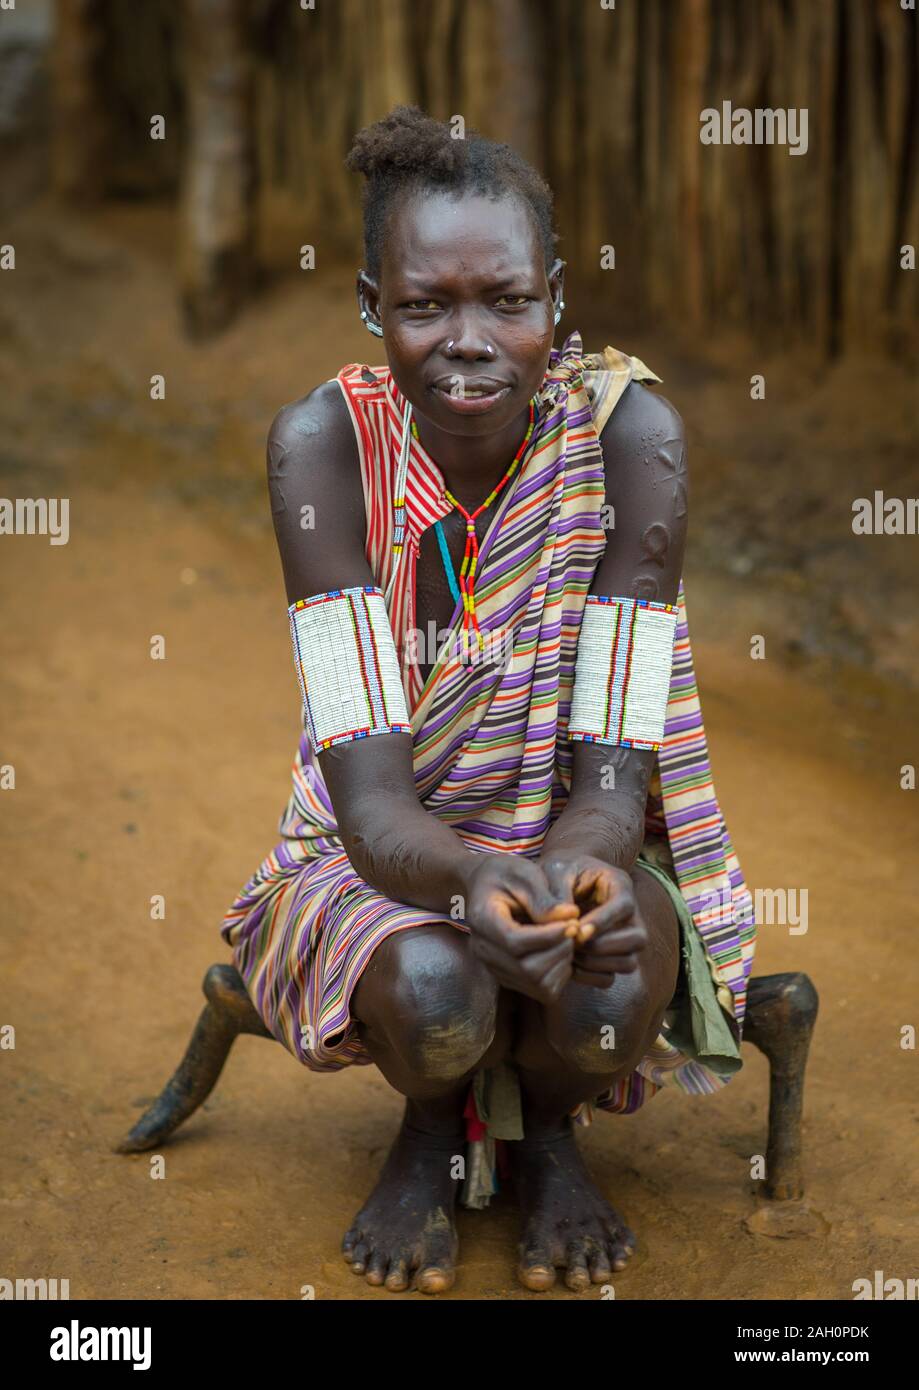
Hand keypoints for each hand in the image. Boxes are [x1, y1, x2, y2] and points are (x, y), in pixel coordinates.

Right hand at [460, 854, 580, 1004]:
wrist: (486, 885)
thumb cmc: (507, 874)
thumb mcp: (525, 874)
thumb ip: (544, 898)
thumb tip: (571, 916)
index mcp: (482, 919)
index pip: (515, 942)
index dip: (549, 937)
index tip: (573, 922)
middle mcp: (482, 949)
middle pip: (527, 969)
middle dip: (559, 950)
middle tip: (573, 928)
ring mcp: (493, 967)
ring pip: (536, 984)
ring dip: (561, 964)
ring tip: (567, 939)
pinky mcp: (508, 977)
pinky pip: (540, 991)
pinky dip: (557, 975)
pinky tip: (560, 951)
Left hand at [540, 851, 648, 987]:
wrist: (551, 883)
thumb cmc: (555, 872)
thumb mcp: (552, 872)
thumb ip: (555, 894)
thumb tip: (567, 923)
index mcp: (618, 884)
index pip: (624, 905)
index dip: (603, 921)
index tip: (577, 931)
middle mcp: (628, 914)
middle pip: (638, 938)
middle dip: (604, 946)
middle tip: (573, 944)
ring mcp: (622, 938)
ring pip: (628, 962)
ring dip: (598, 963)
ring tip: (569, 954)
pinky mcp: (609, 957)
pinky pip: (610, 977)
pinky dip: (590, 976)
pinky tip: (568, 965)